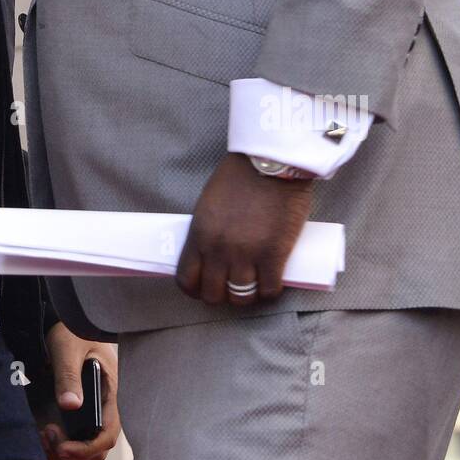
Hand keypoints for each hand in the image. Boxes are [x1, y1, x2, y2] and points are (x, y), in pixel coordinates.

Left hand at [40, 323, 119, 459]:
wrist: (61, 319)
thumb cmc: (71, 329)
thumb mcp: (68, 348)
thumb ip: (68, 375)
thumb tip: (70, 405)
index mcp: (110, 391)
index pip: (107, 433)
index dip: (86, 448)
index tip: (62, 448)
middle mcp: (103, 405)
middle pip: (97, 447)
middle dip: (73, 455)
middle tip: (48, 443)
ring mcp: (90, 409)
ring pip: (84, 447)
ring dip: (63, 452)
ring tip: (41, 439)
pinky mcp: (76, 410)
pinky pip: (72, 437)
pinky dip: (57, 444)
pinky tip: (40, 435)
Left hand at [176, 153, 313, 306]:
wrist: (270, 162)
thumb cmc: (239, 177)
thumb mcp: (209, 204)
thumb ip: (206, 231)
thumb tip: (209, 255)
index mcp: (198, 235)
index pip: (186, 280)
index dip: (195, 290)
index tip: (204, 289)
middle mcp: (218, 249)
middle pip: (213, 294)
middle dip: (221, 295)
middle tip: (231, 288)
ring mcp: (246, 255)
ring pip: (241, 297)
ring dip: (247, 296)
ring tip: (254, 286)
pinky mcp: (274, 255)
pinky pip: (269, 290)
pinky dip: (270, 292)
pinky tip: (272, 283)